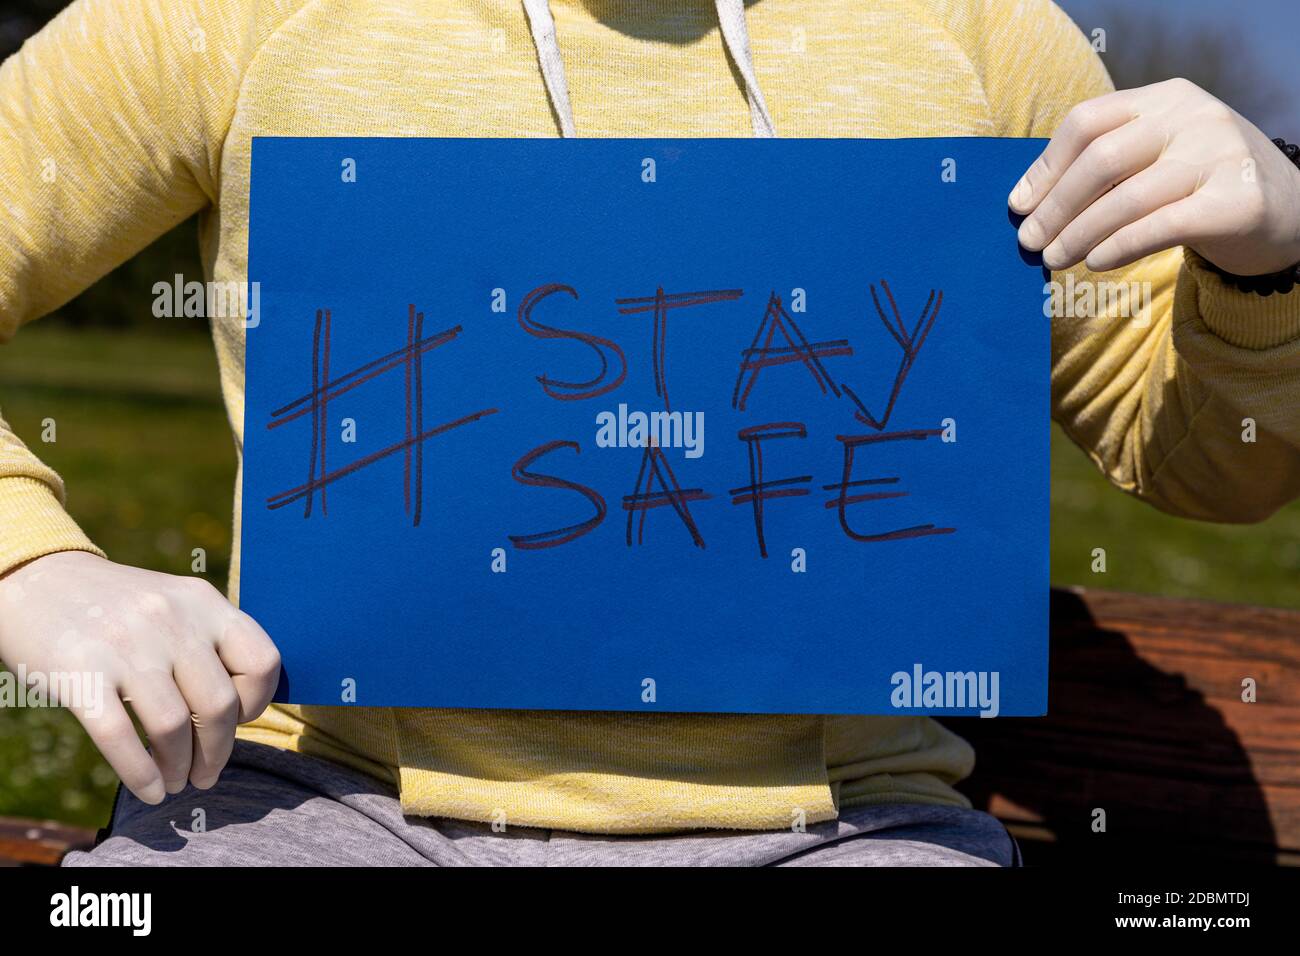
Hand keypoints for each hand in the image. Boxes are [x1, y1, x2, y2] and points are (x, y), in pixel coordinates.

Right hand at [0, 551, 279, 802]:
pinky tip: (150, 790)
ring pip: (174, 727)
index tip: (238, 720)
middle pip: (218, 706)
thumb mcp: (174, 603)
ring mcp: (124, 645)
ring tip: (178, 782)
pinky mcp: (80, 672)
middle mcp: (170, 620)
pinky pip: (121, 737)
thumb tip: (240, 712)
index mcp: (203, 601)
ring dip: (181, 768)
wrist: (36, 579)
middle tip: (207, 774)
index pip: (262, 661)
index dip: (257, 702)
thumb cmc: (117, 606)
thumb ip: (209, 641)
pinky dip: (141, 775)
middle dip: (218, 752)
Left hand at [1010, 78, 1299, 276]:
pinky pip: (1160, 226)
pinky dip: (1119, 246)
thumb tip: (1027, 202)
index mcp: (1166, 98)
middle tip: (1030, 241)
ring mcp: (1220, 156)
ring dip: (1079, 233)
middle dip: (1056, 206)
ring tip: (1054, 259)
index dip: (1046, 167)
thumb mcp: (1157, 158)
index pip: (1088, 122)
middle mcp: (1194, 118)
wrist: (1288, 212)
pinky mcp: (1237, 202)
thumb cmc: (1200, 188)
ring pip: (1126, 197)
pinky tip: (1096, 262)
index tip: (1019, 206)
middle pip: (1100, 159)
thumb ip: (1104, 168)